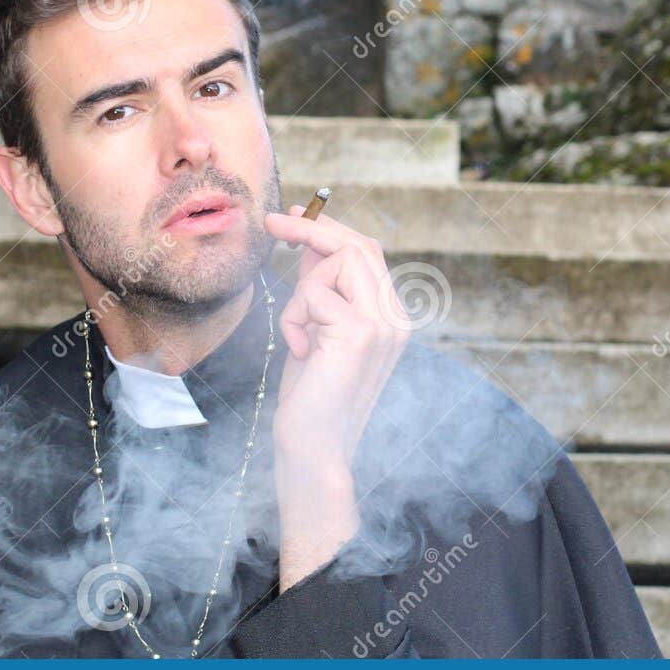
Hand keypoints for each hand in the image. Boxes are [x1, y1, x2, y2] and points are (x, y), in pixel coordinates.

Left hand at [261, 208, 410, 586]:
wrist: (314, 451)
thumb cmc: (311, 398)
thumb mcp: (315, 331)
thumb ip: (320, 290)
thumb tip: (307, 243)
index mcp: (390, 318)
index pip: (368, 253)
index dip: (330, 229)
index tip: (292, 218)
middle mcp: (396, 318)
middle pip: (360, 246)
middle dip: (312, 228)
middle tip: (273, 220)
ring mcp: (383, 324)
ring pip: (338, 261)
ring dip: (302, 291)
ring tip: (298, 335)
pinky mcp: (360, 332)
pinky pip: (314, 292)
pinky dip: (295, 317)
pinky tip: (300, 351)